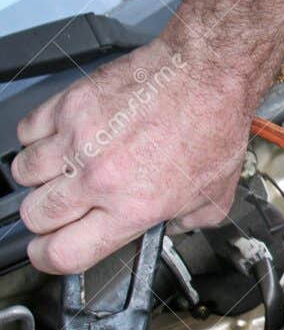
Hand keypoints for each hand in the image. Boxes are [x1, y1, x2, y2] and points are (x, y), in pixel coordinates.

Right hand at [11, 34, 253, 273]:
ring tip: (65, 168)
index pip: (62, 253)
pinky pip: (27, 131)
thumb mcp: (215, 197)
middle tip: (62, 208)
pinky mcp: (70, 104)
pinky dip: (38, 137)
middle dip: (44, 219)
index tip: (49, 252)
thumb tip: (167, 229)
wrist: (206, 70)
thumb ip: (185, 224)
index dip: (48, 258)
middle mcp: (99, 177)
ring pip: (22, 173)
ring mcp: (79, 139)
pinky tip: (62, 137)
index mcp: (131, 207)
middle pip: (35, 216)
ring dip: (39, 176)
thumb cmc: (212, 124)